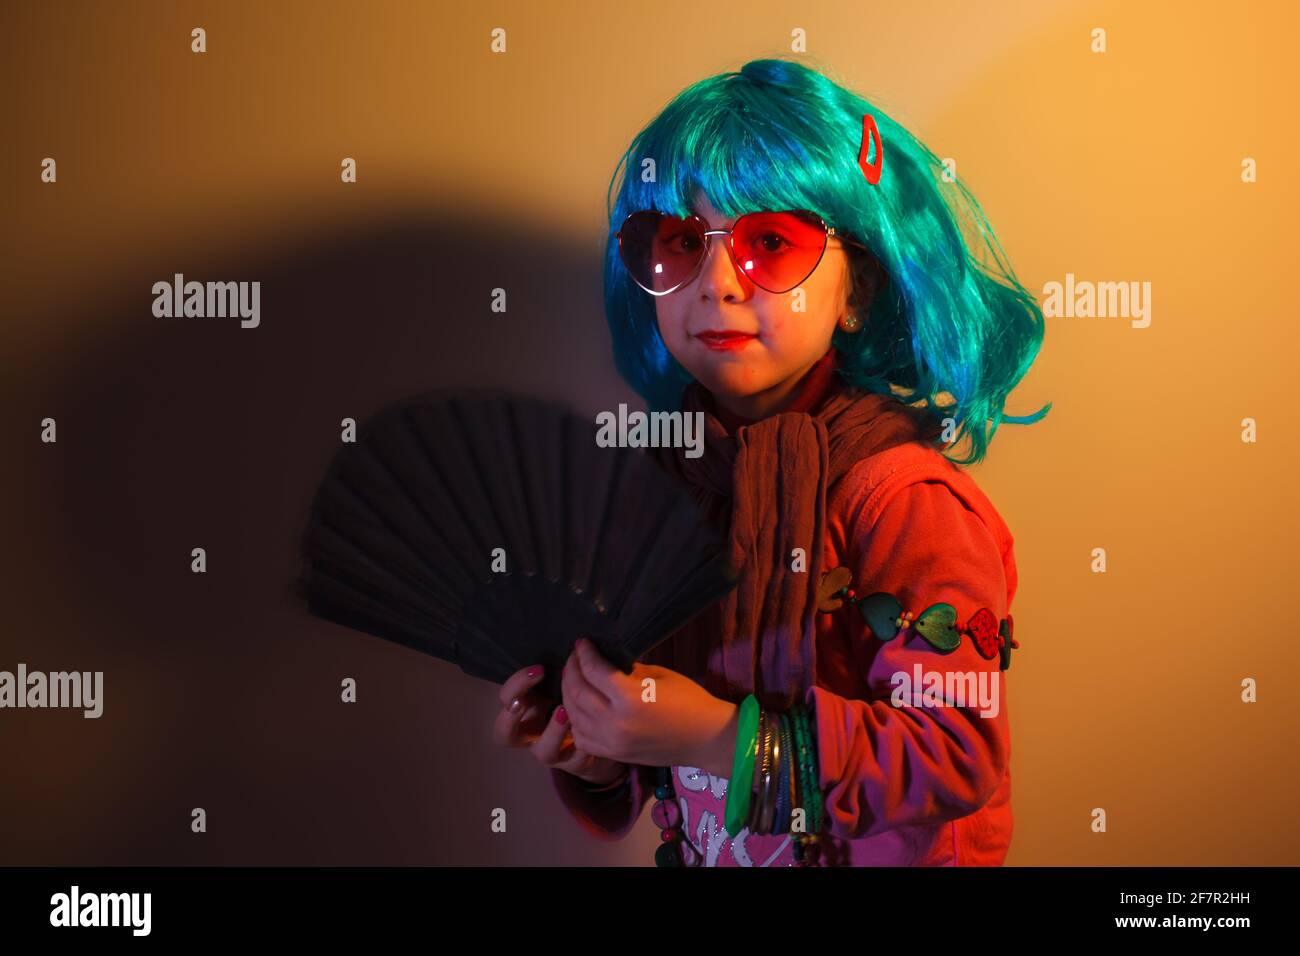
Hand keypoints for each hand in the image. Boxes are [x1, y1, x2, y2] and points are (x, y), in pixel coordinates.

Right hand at [493, 663, 627, 786]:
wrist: (603, 734)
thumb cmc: (577, 700)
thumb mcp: (563, 684)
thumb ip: (559, 671)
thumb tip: (570, 646)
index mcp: (526, 710)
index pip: (506, 698)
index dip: (516, 685)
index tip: (539, 669)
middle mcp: (532, 733)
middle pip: (504, 733)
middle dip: (512, 716)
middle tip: (525, 700)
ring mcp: (551, 751)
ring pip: (542, 751)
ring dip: (553, 731)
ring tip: (565, 713)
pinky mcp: (574, 764)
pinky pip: (575, 760)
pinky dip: (583, 747)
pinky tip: (592, 735)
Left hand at [561, 638, 739, 776]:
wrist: (706, 739)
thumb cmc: (689, 701)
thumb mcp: (658, 676)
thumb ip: (627, 670)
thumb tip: (603, 661)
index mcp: (630, 698)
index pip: (593, 670)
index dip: (584, 653)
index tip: (581, 643)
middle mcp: (615, 722)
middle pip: (577, 692)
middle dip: (571, 670)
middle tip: (574, 658)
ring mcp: (612, 742)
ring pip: (573, 715)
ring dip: (568, 693)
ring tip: (573, 678)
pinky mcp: (613, 754)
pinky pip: (581, 737)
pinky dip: (574, 720)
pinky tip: (579, 707)